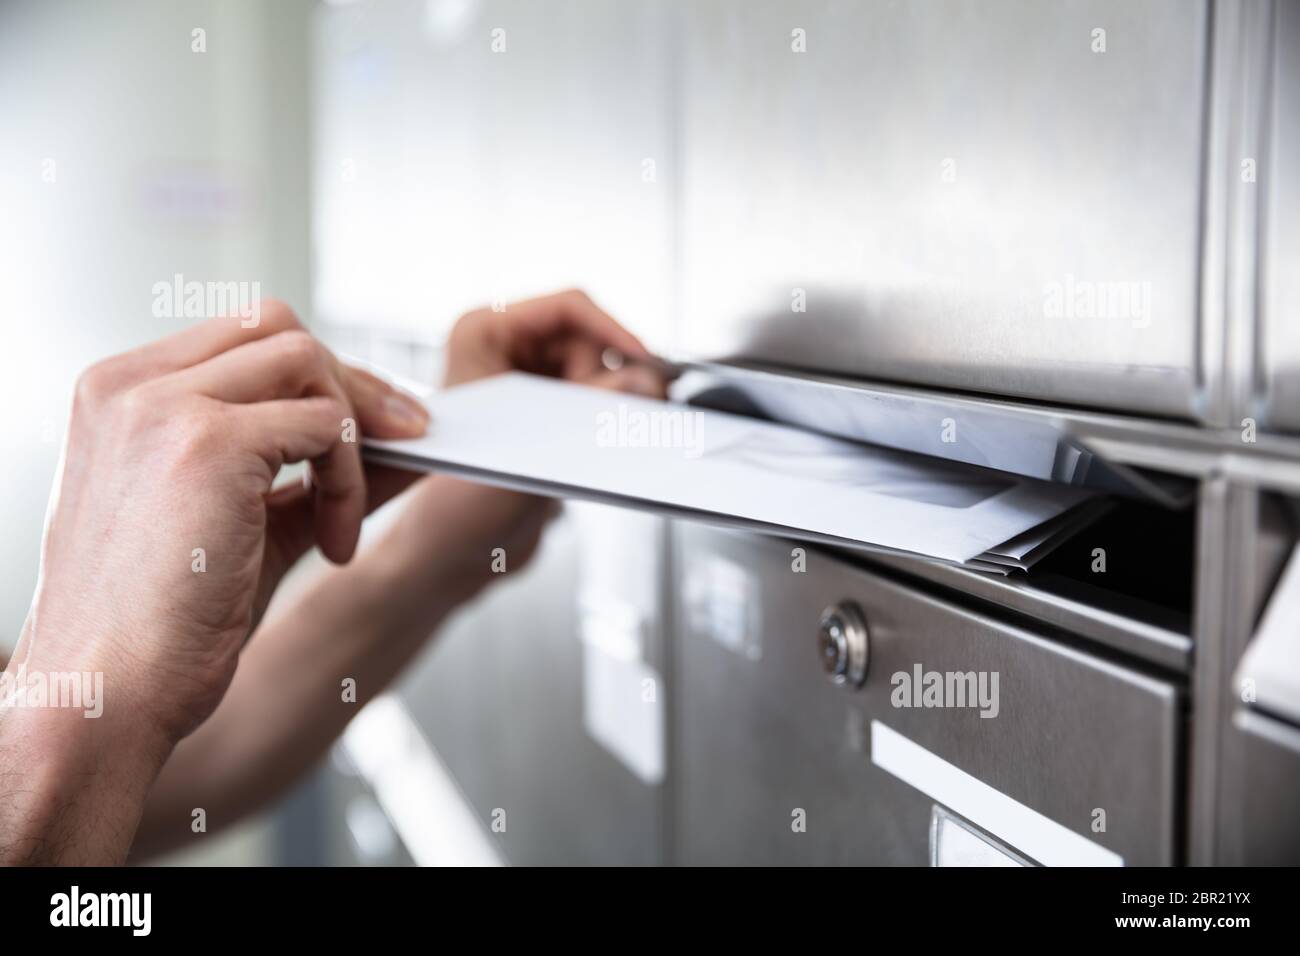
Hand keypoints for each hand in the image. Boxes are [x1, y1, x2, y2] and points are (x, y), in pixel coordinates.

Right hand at [13, 301, 429, 746]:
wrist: (105, 700)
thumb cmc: (163, 626)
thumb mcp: (250, 523)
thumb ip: (317, 472)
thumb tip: (408, 441)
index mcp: (118, 396)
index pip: (242, 338)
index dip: (317, 377)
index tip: (372, 428)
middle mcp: (130, 385)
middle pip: (277, 326)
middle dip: (350, 383)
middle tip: (406, 441)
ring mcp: (162, 406)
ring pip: (307, 361)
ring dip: (352, 436)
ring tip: (343, 521)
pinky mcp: (206, 442)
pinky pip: (325, 424)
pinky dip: (349, 482)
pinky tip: (333, 547)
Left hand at [373, 290, 666, 597]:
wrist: (455, 554)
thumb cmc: (463, 503)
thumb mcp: (534, 447)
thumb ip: (592, 408)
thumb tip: (646, 380)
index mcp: (482, 332)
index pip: (568, 307)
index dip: (616, 332)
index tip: (647, 365)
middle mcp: (503, 347)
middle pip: (590, 340)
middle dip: (604, 383)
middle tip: (604, 424)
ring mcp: (526, 377)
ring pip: (599, 372)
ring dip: (602, 408)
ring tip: (575, 446)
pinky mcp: (546, 410)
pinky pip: (596, 399)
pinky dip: (603, 422)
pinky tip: (581, 451)